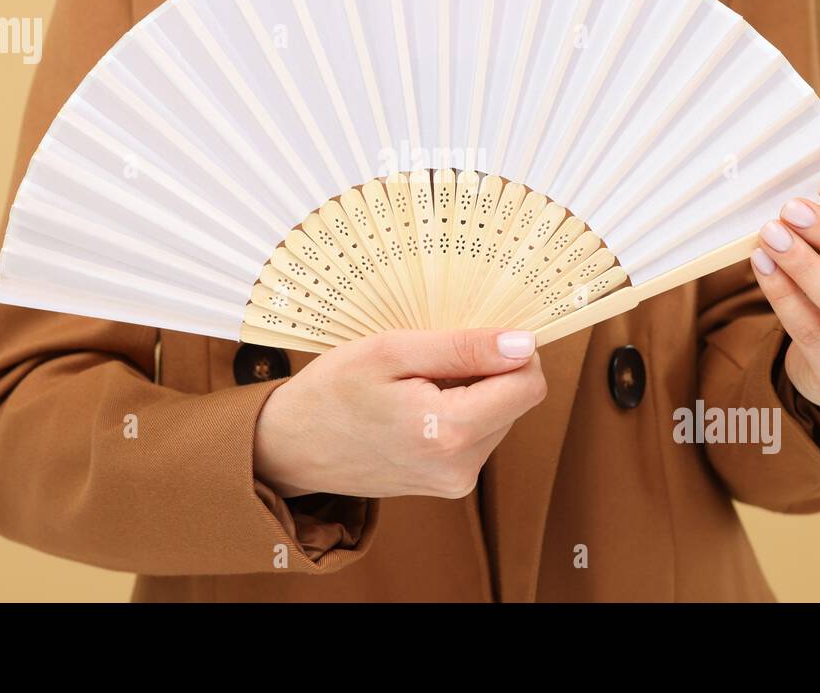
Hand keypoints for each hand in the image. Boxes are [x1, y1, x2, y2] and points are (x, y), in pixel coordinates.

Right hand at [253, 328, 545, 499]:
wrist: (290, 446)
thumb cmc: (332, 391)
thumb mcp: (392, 351)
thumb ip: (463, 349)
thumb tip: (523, 345)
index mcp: (450, 432)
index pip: (529, 385)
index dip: (514, 352)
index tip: (476, 335)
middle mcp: (461, 467)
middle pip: (515, 401)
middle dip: (486, 372)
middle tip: (429, 361)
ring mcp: (455, 482)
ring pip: (498, 417)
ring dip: (471, 392)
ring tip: (415, 385)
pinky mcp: (448, 484)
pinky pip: (477, 435)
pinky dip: (457, 411)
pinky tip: (415, 406)